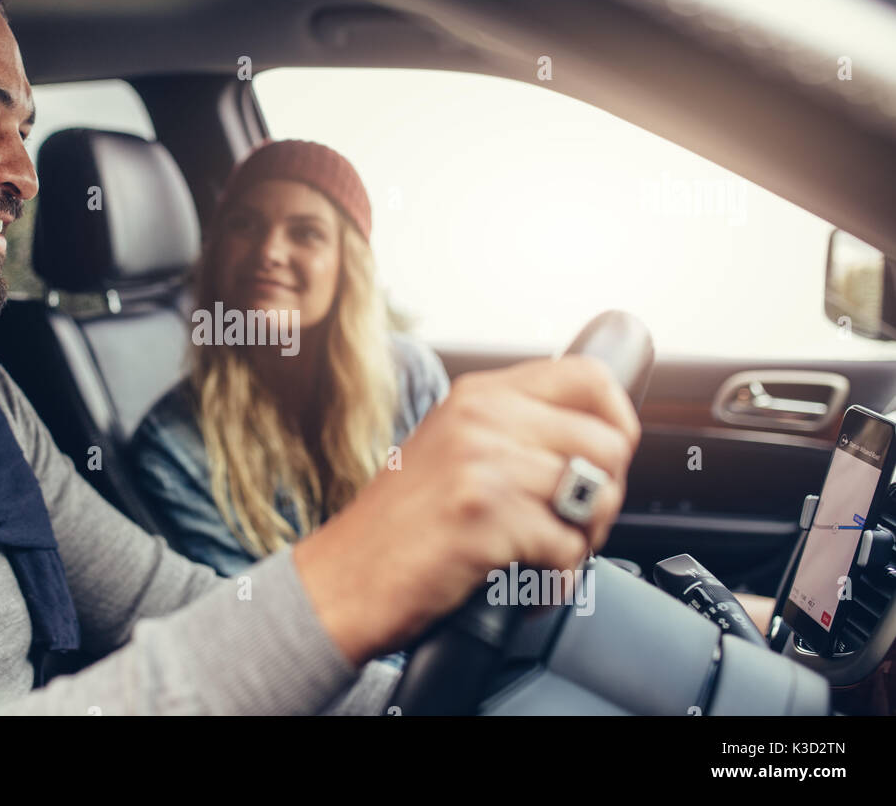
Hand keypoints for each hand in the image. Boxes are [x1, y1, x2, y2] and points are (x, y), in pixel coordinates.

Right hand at [293, 354, 641, 665]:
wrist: (340, 580)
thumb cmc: (397, 528)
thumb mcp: (451, 449)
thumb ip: (513, 431)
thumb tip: (599, 440)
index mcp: (478, 395)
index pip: (590, 376)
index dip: (619, 421)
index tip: (608, 461)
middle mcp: (481, 418)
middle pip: (608, 443)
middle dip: (605, 498)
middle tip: (571, 527)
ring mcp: (482, 464)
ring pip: (596, 498)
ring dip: (582, 542)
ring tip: (544, 557)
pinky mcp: (484, 517)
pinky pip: (567, 548)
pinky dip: (555, 580)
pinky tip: (523, 583)